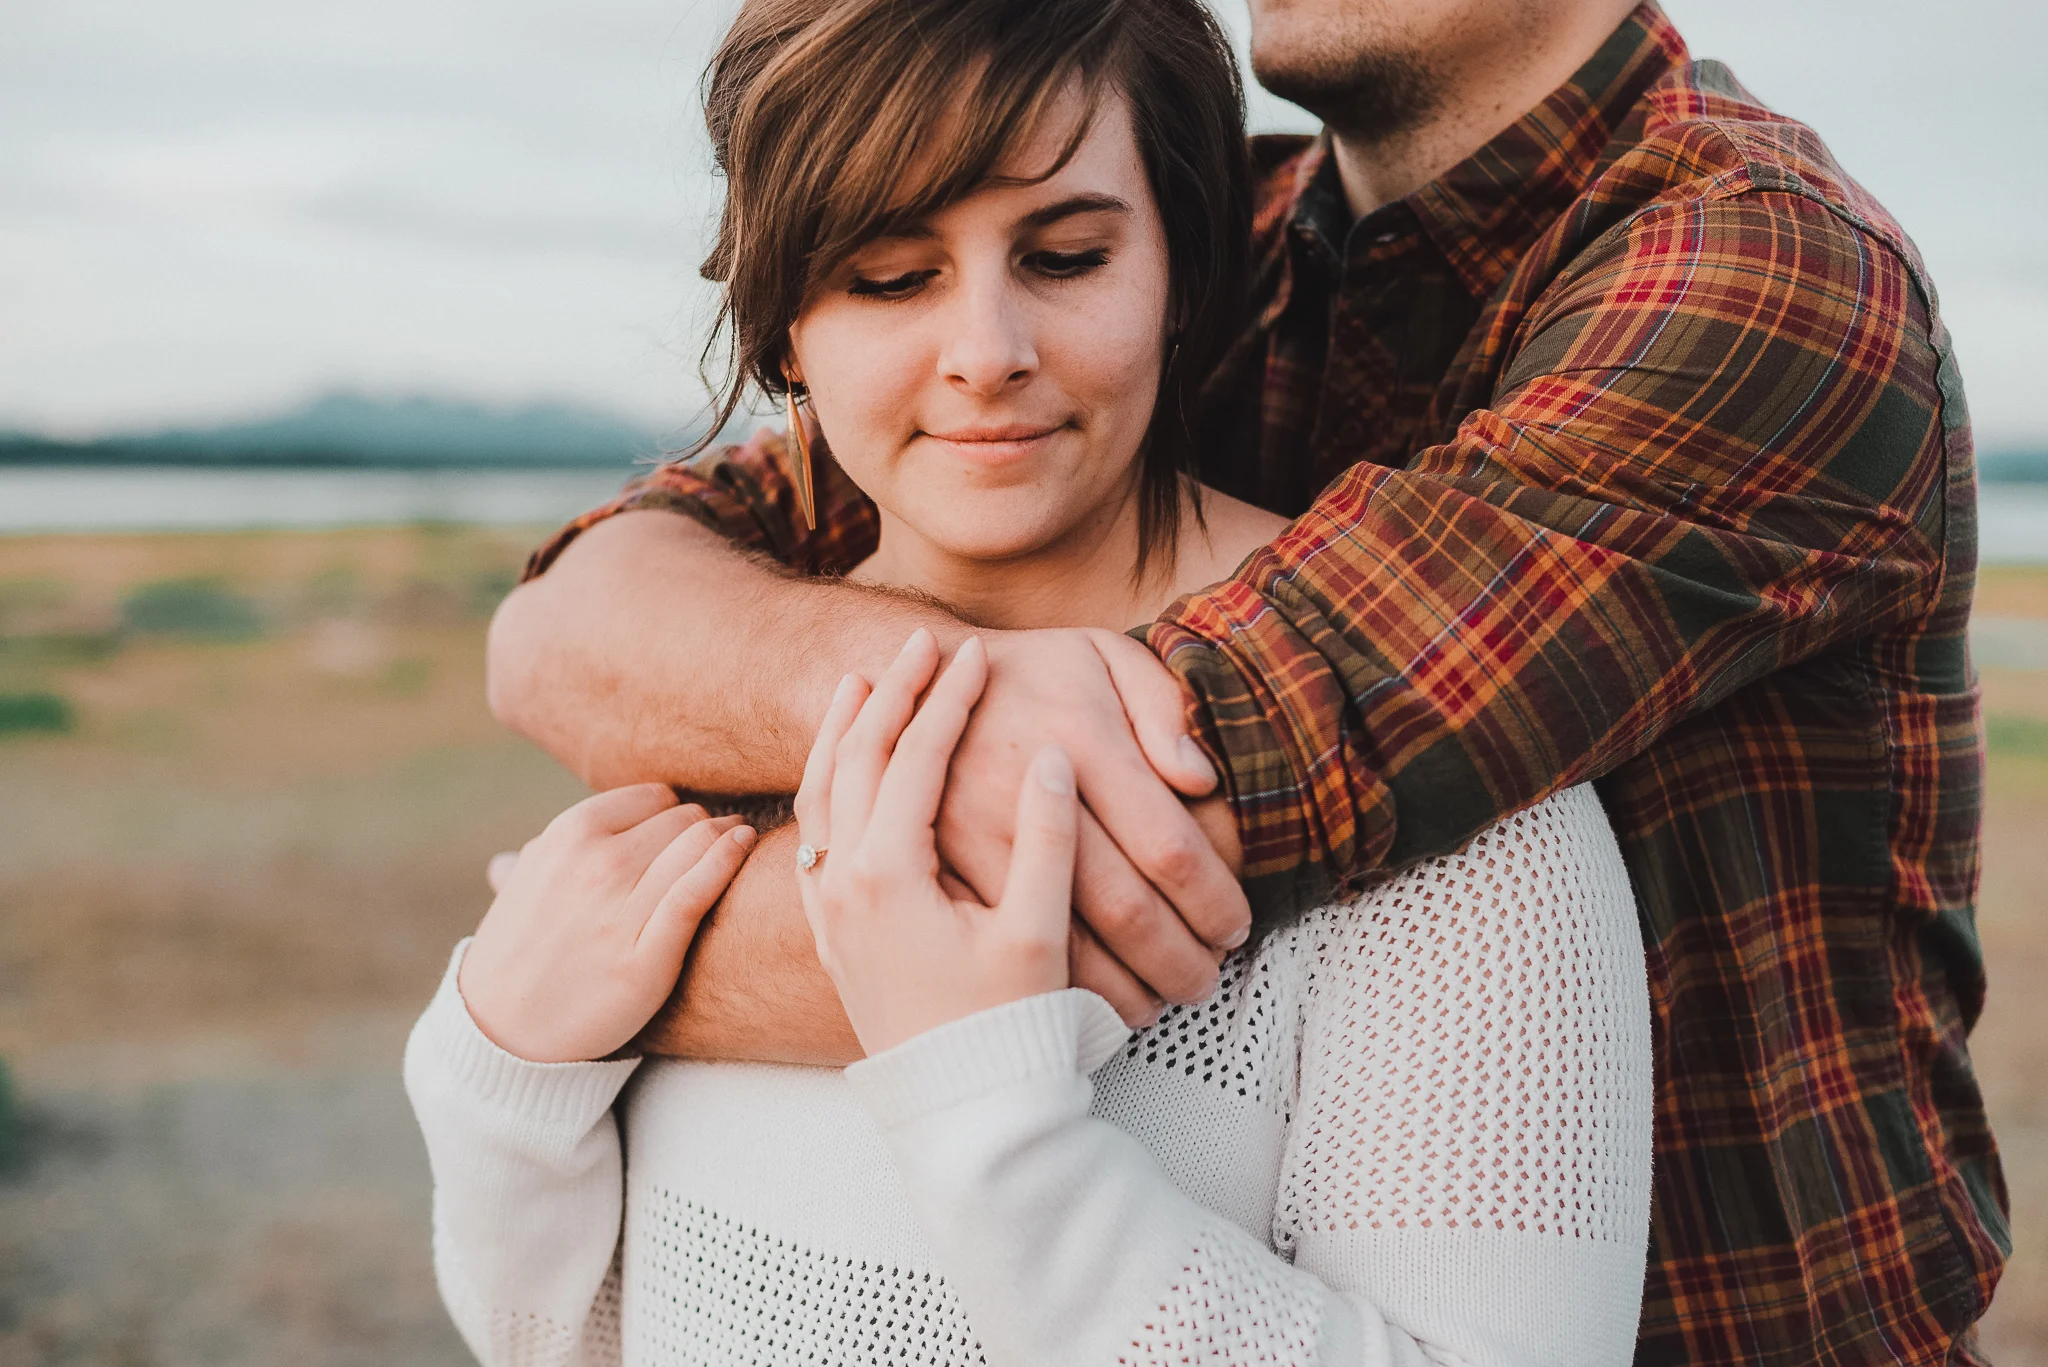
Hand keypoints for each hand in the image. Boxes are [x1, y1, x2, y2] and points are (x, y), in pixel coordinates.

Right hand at [458, 784, 755, 1062]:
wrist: (504, 1031)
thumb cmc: (520, 952)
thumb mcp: (528, 879)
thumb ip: (555, 846)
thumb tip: (563, 833)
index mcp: (569, 835)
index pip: (655, 798)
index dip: (674, 813)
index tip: (683, 829)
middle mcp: (597, 863)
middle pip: (684, 819)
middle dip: (703, 827)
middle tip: (719, 837)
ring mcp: (622, 909)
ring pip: (697, 845)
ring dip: (727, 836)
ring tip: (742, 836)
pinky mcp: (647, 957)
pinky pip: (697, 891)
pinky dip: (728, 860)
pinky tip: (744, 844)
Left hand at [795, 634, 1075, 1056]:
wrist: (960, 1113)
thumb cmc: (1006, 1030)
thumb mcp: (1037, 935)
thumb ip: (1047, 840)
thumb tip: (1052, 759)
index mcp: (889, 877)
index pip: (914, 760)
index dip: (947, 701)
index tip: (975, 654)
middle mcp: (844, 884)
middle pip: (855, 761)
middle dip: (887, 694)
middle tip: (920, 643)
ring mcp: (830, 908)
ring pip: (820, 794)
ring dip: (843, 732)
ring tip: (860, 682)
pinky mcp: (833, 931)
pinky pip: (814, 833)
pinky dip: (827, 783)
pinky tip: (844, 770)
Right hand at [935, 628, 1247, 1019]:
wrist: (911, 682)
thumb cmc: (1029, 673)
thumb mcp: (1100, 655)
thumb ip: (1162, 707)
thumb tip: (1202, 782)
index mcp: (1081, 737)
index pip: (1169, 846)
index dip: (1214, 901)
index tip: (1237, 927)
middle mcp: (1028, 793)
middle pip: (1126, 909)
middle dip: (1180, 959)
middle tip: (1208, 980)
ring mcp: (979, 839)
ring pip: (1069, 944)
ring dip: (1128, 988)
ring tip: (1163, 1000)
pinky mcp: (943, 872)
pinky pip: (1011, 944)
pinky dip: (1062, 987)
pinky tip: (1096, 999)